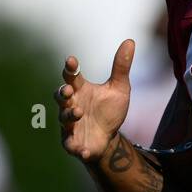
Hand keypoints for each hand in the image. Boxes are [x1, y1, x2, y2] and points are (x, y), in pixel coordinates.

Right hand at [57, 40, 134, 161]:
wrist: (109, 138)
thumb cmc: (110, 110)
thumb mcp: (119, 88)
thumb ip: (121, 66)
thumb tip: (130, 41)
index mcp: (81, 89)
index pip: (71, 76)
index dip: (70, 68)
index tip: (71, 60)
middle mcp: (72, 104)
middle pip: (60, 96)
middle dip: (62, 93)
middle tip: (68, 90)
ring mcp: (70, 124)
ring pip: (64, 118)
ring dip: (70, 115)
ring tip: (79, 112)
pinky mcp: (73, 143)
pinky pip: (71, 145)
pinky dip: (77, 148)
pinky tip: (84, 151)